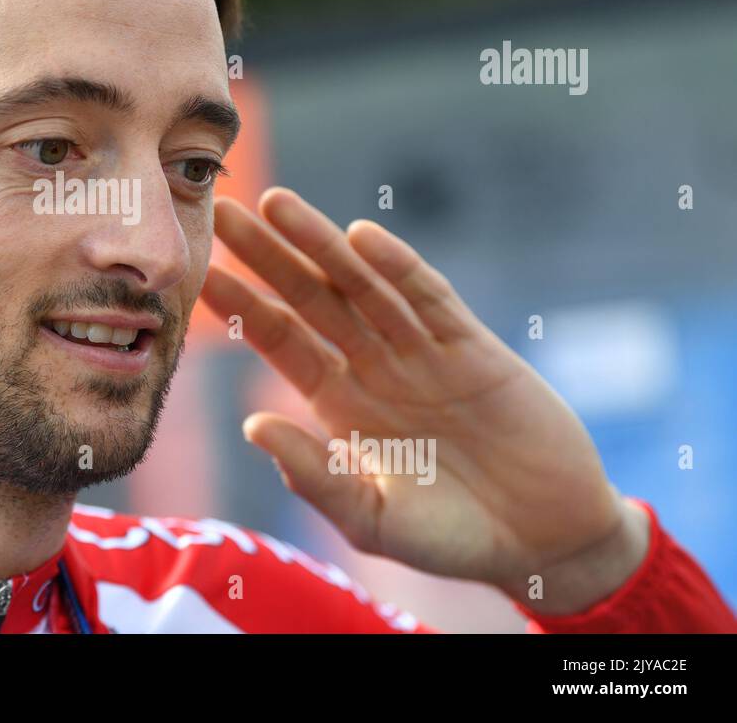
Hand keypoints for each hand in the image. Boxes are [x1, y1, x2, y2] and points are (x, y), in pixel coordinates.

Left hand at [200, 188, 649, 614]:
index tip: (199, 273)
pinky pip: (429, 299)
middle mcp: (372, 364)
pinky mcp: (472, 347)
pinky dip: (398, 267)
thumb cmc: (450, 535)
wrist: (545, 538)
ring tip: (276, 204)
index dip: (241, 306)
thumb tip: (252, 425)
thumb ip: (315, 476)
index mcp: (338, 401)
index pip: (279, 339)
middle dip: (266, 255)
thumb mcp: (372, 519)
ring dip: (320, 243)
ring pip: (360, 285)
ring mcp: (420, 350)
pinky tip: (362, 238)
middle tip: (220, 212)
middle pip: (308, 297)